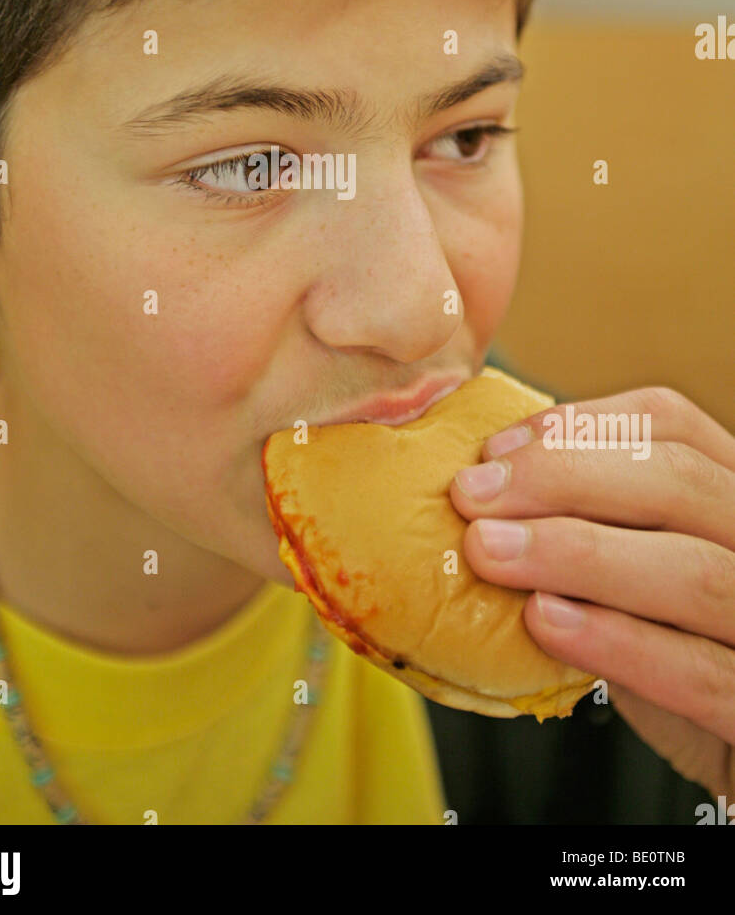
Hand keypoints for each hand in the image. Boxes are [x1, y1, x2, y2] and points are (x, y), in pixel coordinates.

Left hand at [448, 385, 734, 799]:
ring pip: (694, 571)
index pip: (671, 424)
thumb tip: (480, 478)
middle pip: (681, 483)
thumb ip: (587, 517)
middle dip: (564, 479)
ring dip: (579, 555)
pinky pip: (697, 672)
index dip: (580, 426)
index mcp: (732, 490)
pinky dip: (618, 642)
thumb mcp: (635, 565)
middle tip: (471, 495)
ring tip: (489, 552)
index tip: (492, 449)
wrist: (731, 754)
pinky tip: (545, 622)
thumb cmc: (671, 642)